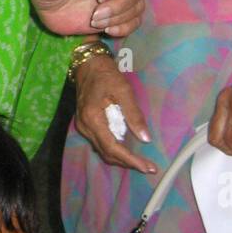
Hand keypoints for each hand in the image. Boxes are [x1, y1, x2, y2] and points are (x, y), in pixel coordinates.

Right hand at [73, 57, 157, 173]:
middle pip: (107, 153)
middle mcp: (85, 127)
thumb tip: (146, 139)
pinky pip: (100, 143)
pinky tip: (127, 151)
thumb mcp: (124, 91)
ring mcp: (83, 127)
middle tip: (148, 167)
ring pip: (103, 151)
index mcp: (93, 119)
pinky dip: (114, 150)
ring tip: (140, 162)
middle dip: (128, 163)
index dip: (130, 160)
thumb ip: (134, 115)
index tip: (147, 167)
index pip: (112, 148)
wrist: (88, 65)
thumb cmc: (107, 75)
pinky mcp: (85, 125)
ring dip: (121, 159)